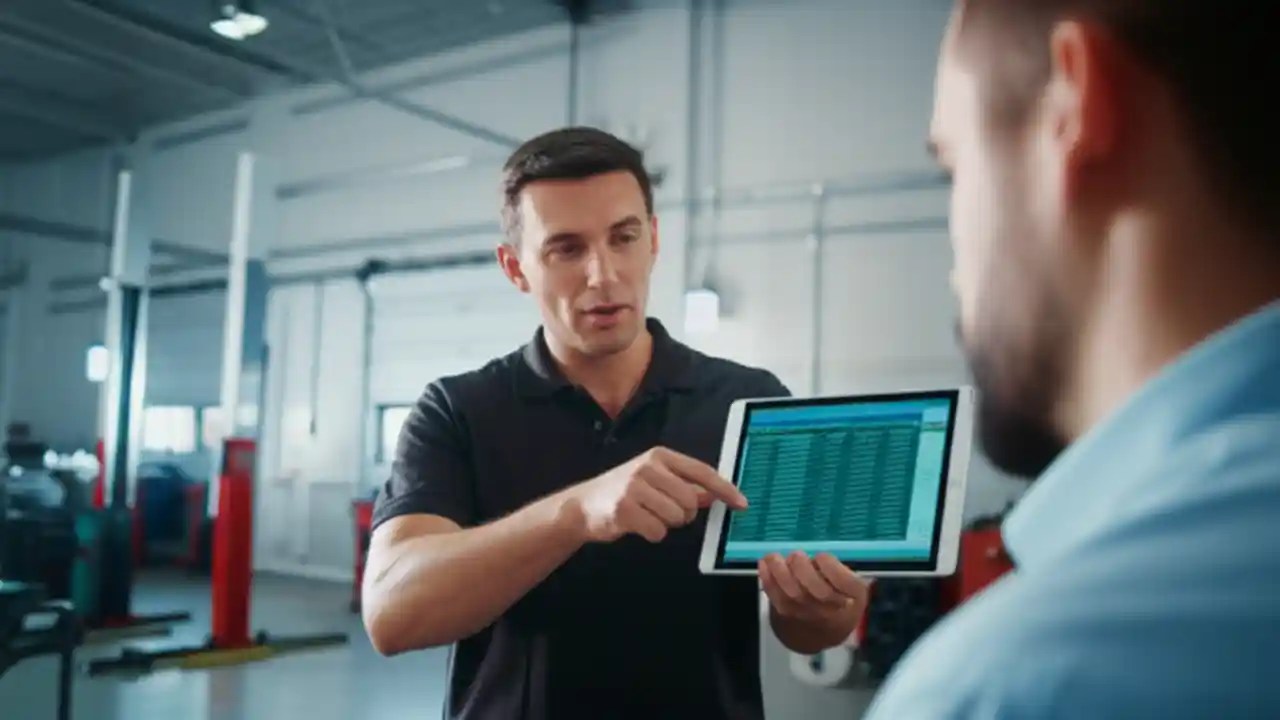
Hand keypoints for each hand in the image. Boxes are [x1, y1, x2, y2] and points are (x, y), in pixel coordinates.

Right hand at [564, 447, 747, 543]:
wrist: (582, 505)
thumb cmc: (623, 492)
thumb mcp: (654, 480)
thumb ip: (684, 485)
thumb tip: (712, 495)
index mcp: (659, 456)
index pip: (702, 472)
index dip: (725, 489)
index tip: (742, 503)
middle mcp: (648, 468)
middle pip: (690, 501)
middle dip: (684, 514)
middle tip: (665, 513)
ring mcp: (634, 488)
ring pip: (676, 517)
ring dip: (667, 524)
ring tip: (648, 516)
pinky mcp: (624, 509)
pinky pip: (658, 532)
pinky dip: (652, 534)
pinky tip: (638, 525)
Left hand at [760, 552, 869, 623]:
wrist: (823, 630)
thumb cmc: (840, 597)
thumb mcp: (851, 583)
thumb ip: (840, 568)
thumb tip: (814, 557)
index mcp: (854, 595)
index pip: (847, 583)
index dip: (831, 568)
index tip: (822, 556)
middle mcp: (832, 608)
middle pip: (819, 592)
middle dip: (803, 570)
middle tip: (797, 556)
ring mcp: (808, 613)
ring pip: (793, 594)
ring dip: (780, 572)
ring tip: (775, 557)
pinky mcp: (787, 613)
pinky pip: (775, 596)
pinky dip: (767, 578)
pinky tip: (765, 564)